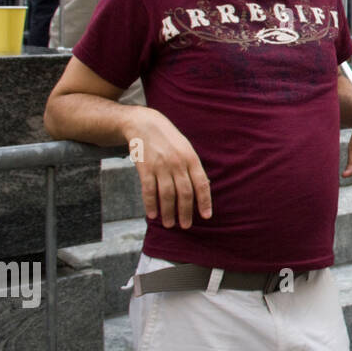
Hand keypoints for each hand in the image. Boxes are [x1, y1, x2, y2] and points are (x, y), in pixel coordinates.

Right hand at [125, 109, 211, 228]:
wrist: (145, 124)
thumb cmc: (169, 140)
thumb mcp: (186, 149)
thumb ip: (192, 168)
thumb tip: (203, 188)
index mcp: (191, 159)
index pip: (201, 184)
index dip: (204, 201)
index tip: (206, 216)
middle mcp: (178, 163)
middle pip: (184, 193)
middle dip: (185, 212)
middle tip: (185, 226)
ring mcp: (161, 166)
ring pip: (167, 194)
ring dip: (169, 212)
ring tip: (170, 224)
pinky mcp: (145, 168)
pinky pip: (149, 190)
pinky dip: (151, 204)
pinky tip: (152, 215)